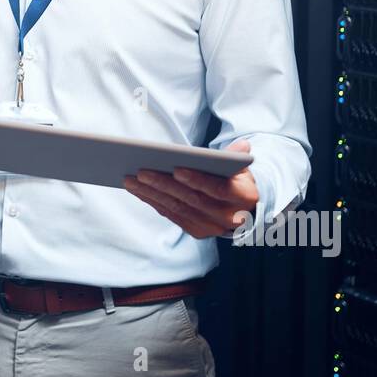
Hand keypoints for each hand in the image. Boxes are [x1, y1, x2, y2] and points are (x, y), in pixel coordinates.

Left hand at [123, 139, 257, 238]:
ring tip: (131, 180)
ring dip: (152, 194)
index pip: (218, 189)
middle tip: (141, 171)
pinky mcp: (198, 231)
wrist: (244, 209)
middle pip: (192, 200)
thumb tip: (242, 145)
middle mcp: (228, 217)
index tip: (177, 169)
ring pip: (178, 209)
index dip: (197, 180)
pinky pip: (172, 215)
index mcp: (243, 198)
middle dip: (164, 185)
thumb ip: (237, 157)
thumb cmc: (237, 180)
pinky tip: (138, 191)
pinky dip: (154, 202)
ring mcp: (212, 227)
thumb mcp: (242, 168)